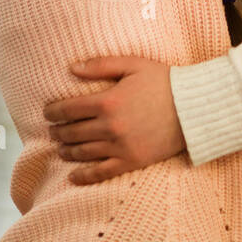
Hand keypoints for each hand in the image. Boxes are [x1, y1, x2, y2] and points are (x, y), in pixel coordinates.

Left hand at [44, 57, 184, 184]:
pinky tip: (73, 176)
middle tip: (52, 131)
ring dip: (66, 151)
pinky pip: (101, 172)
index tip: (48, 113)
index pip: (69, 109)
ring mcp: (120, 146)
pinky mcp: (131, 161)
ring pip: (82, 152)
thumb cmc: (164, 81)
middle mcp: (110, 126)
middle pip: (72, 132)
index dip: (53, 112)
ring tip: (60, 148)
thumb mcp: (133, 64)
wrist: (193, 107)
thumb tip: (72, 68)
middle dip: (58, 131)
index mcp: (108, 101)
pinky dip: (83, 176)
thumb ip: (101, 65)